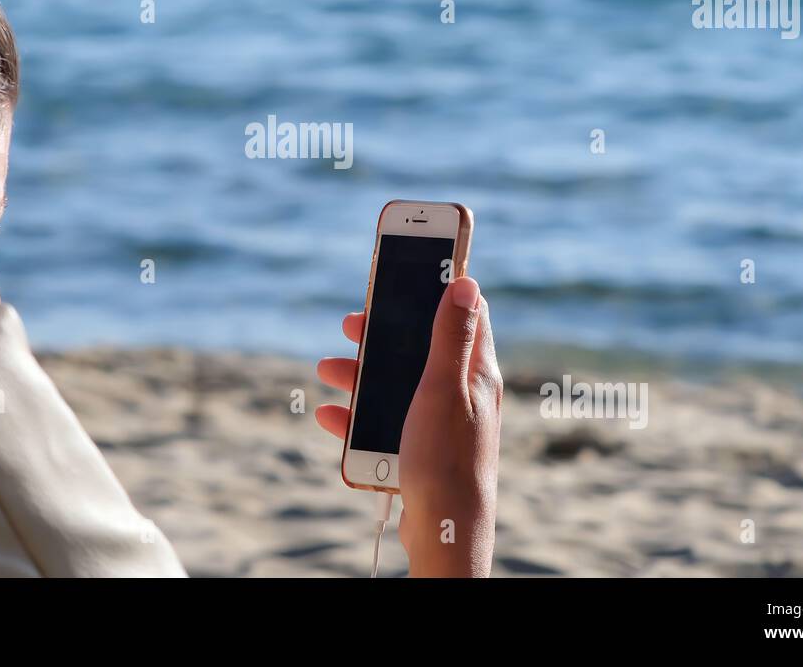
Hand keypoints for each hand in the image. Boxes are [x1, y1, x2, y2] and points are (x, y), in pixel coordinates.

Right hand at [316, 277, 501, 576]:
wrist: (444, 531)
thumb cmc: (448, 459)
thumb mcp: (444, 388)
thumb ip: (451, 336)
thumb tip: (466, 281)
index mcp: (475, 372)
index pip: (464, 314)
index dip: (435, 290)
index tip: (407, 272)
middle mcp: (461, 393)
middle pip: (419, 347)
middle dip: (382, 334)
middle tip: (351, 323)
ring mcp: (439, 422)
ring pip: (396, 384)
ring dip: (361, 374)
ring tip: (328, 368)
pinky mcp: (419, 448)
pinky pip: (383, 422)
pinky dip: (356, 415)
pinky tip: (330, 415)